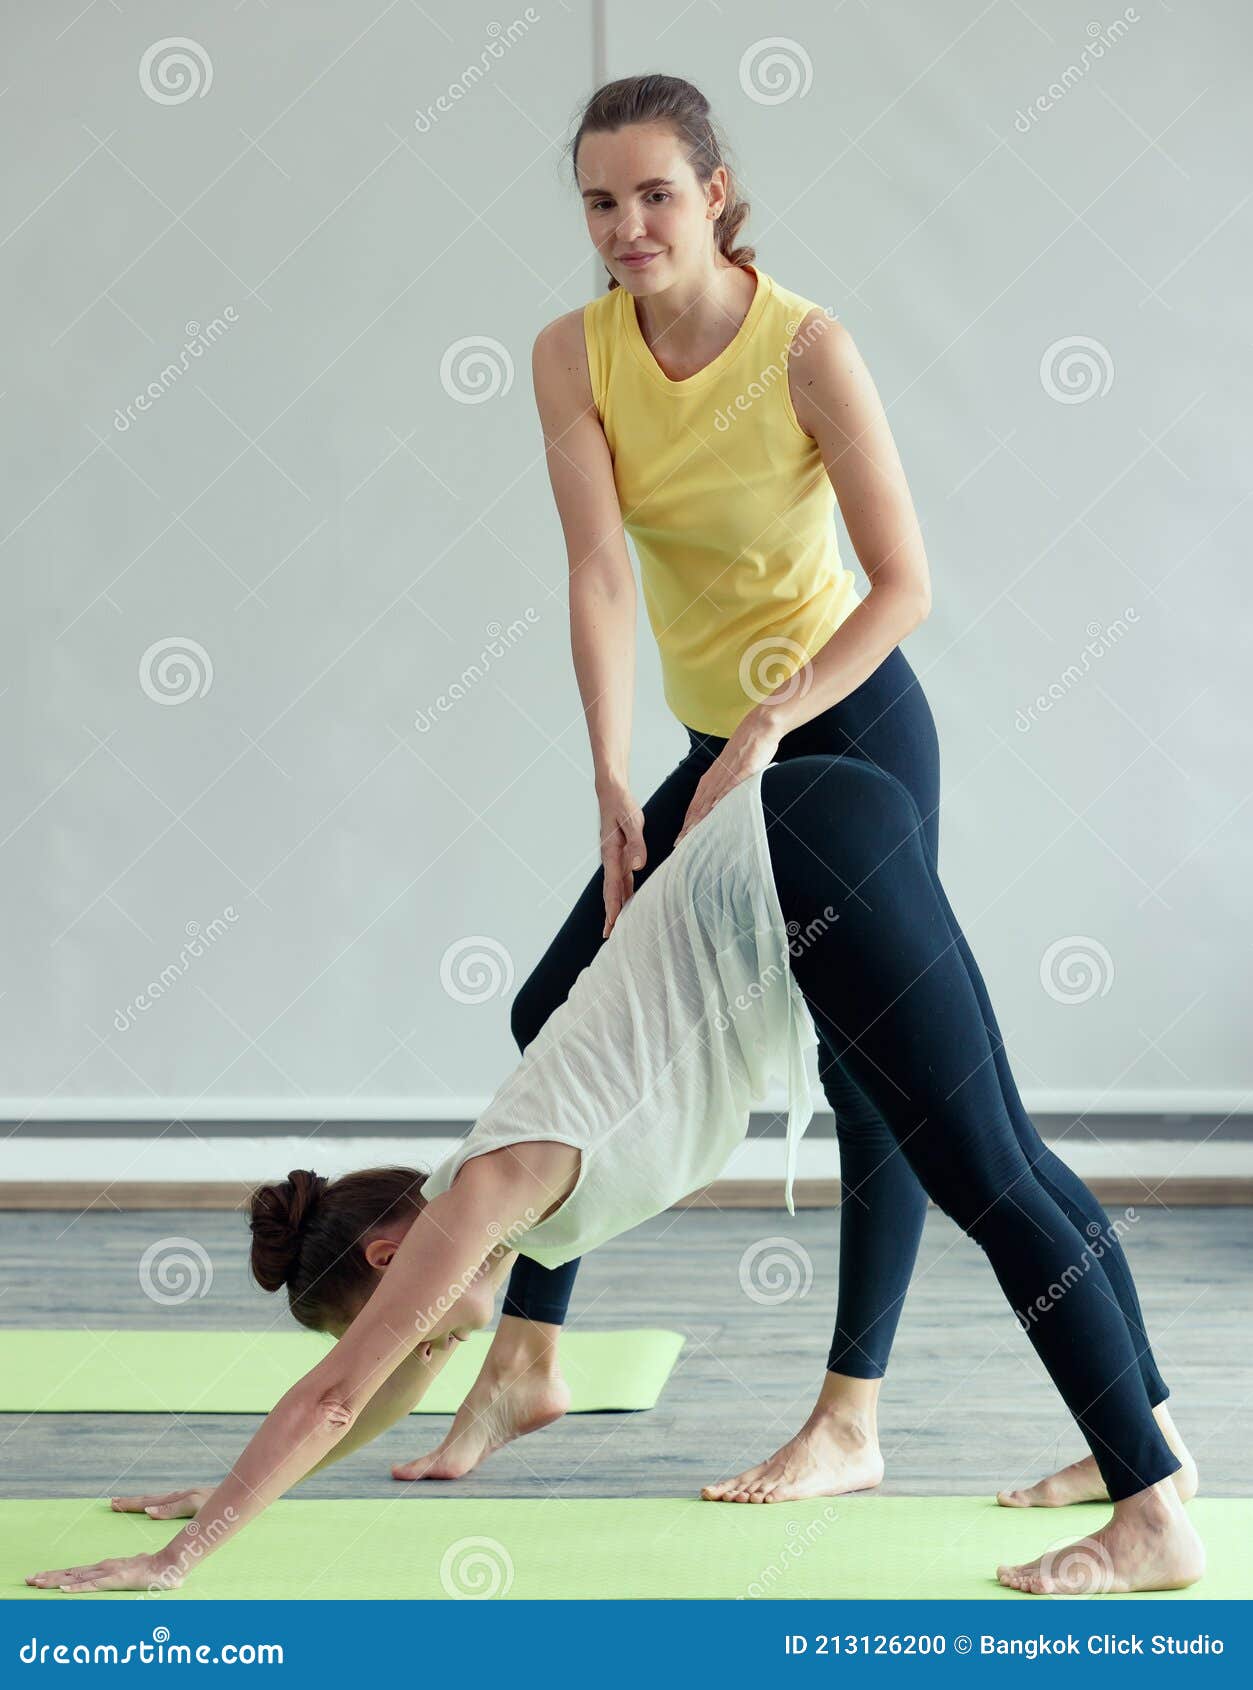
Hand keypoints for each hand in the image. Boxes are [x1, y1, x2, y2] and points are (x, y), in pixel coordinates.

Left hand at [26, 1549, 183, 1593]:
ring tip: (37, 1583)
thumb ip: (132, 1568)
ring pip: (76, 1577)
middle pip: (71, 1573)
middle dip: (49, 1577)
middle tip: (28, 1579)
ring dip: (55, 1581)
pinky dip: (77, 1587)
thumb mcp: (139, 1569)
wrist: (172, 1565)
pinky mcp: (116, 1579)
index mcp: (108, 1567)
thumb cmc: (157, 1569)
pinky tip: (63, 1589)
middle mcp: (104, 1567)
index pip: (78, 1572)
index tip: (41, 1577)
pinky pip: (93, 1585)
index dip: (59, 1575)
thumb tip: (135, 1564)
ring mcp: (109, 1573)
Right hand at [109, 1486, 215, 1519]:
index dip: (132, 1504)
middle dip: (131, 1502)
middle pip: (151, 1499)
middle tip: (112, 1502)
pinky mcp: (191, 1499)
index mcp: (179, 1499)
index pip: (149, 1502)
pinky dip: (154, 1502)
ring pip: (158, 1499)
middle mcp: (180, 1496)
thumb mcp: (196, 1506)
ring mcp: (185, 1497)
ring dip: (141, 1502)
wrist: (238, 1492)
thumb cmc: (219, 1503)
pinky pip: (167, 1500)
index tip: (114, 1504)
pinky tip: (151, 1506)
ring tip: (124, 1502)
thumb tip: (148, 1513)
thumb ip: (172, 1509)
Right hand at [597, 782, 646, 937]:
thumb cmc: (622, 806)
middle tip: (608, 936)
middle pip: (610, 892)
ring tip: (615, 927)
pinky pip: (622, 880)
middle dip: (610, 914)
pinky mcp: (620, 855)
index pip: (612, 886)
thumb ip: (636, 844)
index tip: (612, 924)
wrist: (612, 794)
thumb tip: (639, 866)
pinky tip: (628, 903)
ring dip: (616, 907)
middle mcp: (611, 860)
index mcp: (611, 854)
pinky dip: (623, 894)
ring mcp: (615, 859)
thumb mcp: (632, 821)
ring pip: (615, 888)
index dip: (613, 906)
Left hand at [675, 710, 781, 844]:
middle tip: (678, 844)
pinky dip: (718, 804)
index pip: (695, 806)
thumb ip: (726, 787)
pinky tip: (711, 814)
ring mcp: (725, 778)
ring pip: (707, 803)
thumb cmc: (746, 750)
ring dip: (697, 821)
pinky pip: (726, 791)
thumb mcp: (731, 771)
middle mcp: (713, 780)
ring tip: (689, 836)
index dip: (687, 823)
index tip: (680, 838)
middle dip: (687, 827)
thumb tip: (724, 802)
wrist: (756, 730)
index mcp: (710, 780)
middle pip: (697, 808)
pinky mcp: (739, 774)